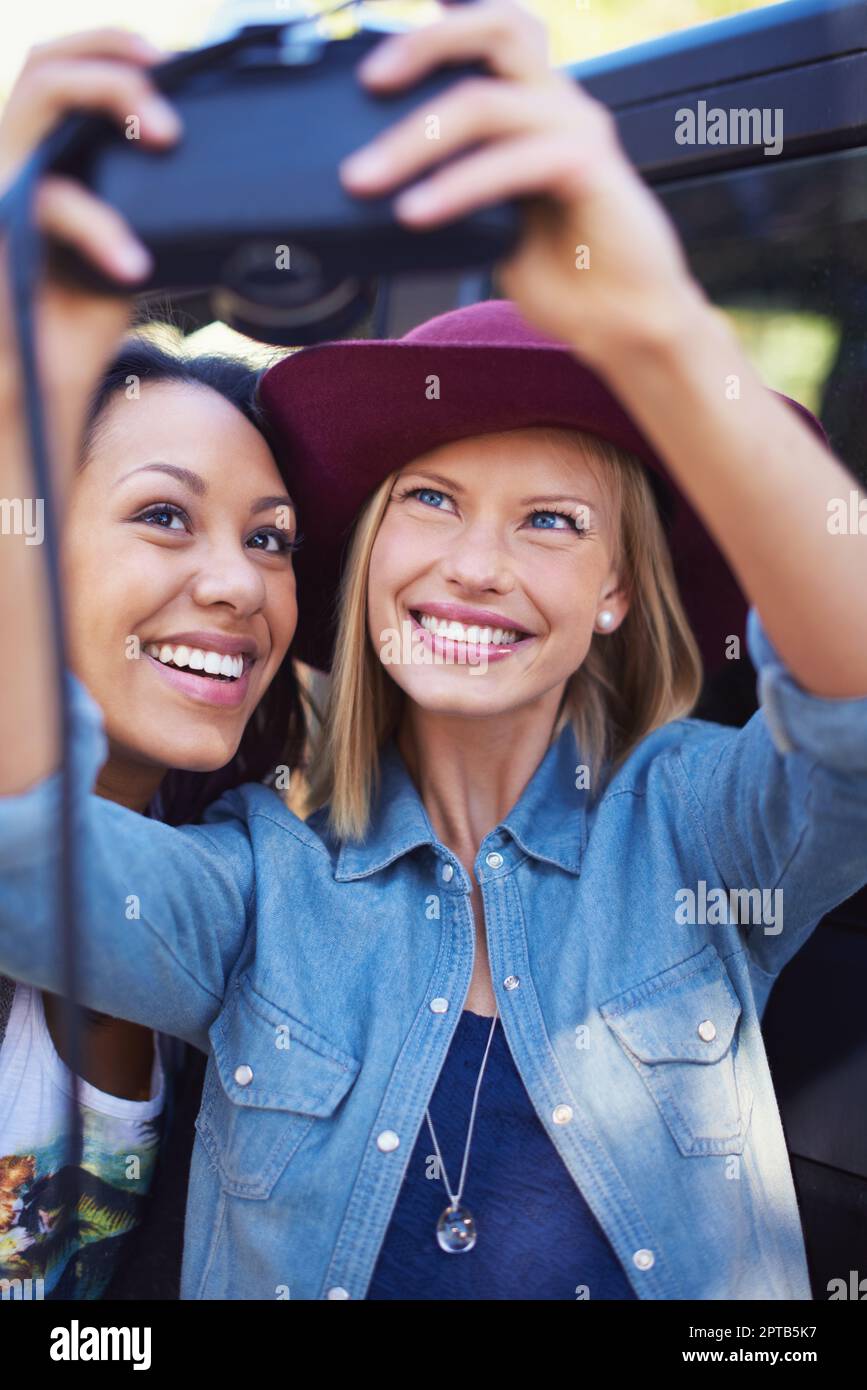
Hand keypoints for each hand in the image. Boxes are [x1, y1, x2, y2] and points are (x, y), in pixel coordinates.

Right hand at [0, 28, 181, 404]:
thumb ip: (149, 206)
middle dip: (113, 53)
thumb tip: (226, 185)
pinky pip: (52, 202)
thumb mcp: (126, 248)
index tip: (179, 58)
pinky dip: (100, 227)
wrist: (37, 386)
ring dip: (109, 95)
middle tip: (172, 74)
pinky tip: (136, 265)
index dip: (112, 44)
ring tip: (169, 136)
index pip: (62, 66)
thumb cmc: (80, 320)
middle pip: (45, 60)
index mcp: (40, 155)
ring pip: (38, 99)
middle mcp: (9, 158)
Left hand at [340, 0, 702, 368]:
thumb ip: (449, 183)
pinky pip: (510, 161)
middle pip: (497, 29)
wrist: (621, 321)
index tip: (380, 40)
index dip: (445, 20)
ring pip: (485, 101)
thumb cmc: (562, 274)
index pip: (493, 31)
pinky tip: (415, 211)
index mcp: (536, 105)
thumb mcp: (486, 222)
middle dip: (425, 44)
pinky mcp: (589, 168)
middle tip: (370, 82)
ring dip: (413, 138)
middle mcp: (559, 104)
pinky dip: (454, 186)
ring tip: (364, 178)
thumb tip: (371, 179)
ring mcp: (577, 130)